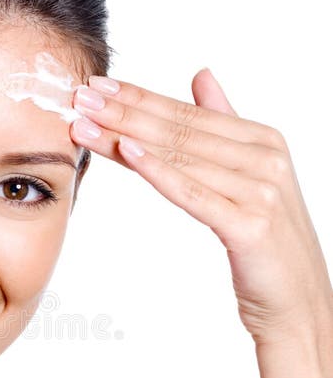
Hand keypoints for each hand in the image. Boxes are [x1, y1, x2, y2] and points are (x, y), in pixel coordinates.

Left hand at [71, 69, 332, 345]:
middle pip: (178, 131)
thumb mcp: (248, 174)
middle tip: (79, 97)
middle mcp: (264, 158)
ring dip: (126, 138)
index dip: (139, 98)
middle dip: (123, 112)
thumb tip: (201, 76)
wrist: (298, 302)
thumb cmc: (266, 242)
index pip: (187, 113)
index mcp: (262, 139)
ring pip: (178, 158)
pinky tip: (127, 152)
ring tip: (84, 125)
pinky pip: (193, 194)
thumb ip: (224, 124)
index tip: (97, 86)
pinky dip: (158, 171)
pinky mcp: (250, 226)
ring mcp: (260, 191)